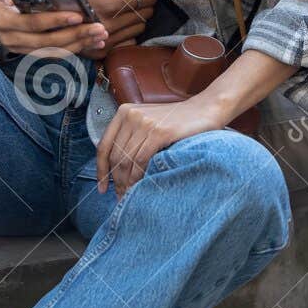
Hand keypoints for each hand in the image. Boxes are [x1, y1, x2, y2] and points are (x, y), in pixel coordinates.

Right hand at [0, 0, 106, 55]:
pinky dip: (73, 49)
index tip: (77, 15)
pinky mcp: (28, 51)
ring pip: (53, 51)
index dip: (55, 21)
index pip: (33, 24)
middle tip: (99, 28)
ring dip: (79, 45)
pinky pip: (53, 53)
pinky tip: (92, 43)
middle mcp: (11, 40)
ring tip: (101, 36)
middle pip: (47, 42)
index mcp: (3, 22)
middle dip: (75, 36)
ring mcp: (19, 48)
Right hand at [32, 0, 158, 55]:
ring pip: (139, 30)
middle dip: (141, 2)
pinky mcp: (98, 51)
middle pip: (144, 15)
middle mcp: (107, 26)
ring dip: (134, 17)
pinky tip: (112, 22)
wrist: (38, 6)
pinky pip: (127, 43)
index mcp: (106, 3)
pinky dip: (126, 33)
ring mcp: (102, 41)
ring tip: (115, 6)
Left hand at [97, 95, 224, 195]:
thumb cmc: (178, 121)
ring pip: (127, 160)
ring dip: (126, 182)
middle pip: (115, 156)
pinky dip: (138, 177)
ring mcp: (145, 123)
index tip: (102, 187)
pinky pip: (141, 160)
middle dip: (116, 181)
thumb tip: (116, 169)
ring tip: (129, 196)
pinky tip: (140, 187)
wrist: (205, 110)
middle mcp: (131, 115)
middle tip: (120, 197)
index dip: (101, 169)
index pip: (104, 146)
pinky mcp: (159, 132)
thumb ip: (131, 137)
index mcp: (124, 112)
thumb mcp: (148, 122)